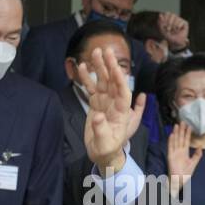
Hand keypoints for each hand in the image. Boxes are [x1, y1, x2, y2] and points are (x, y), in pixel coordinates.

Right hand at [80, 45, 145, 173]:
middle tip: (106, 50)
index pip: (123, 93)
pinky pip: (92, 88)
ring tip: (95, 52)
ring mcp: (105, 103)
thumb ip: (101, 129)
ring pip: (103, 81)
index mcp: (121, 113)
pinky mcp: (96, 104)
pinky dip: (87, 78)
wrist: (103, 154)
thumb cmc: (107, 150)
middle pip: (114, 82)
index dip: (120, 80)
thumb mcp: (105, 143)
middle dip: (110, 66)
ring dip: (100, 67)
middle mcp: (115, 104)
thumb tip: (97, 116)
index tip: (115, 67)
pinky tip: (82, 66)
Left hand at [159, 12, 188, 51]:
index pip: (167, 13)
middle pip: (172, 15)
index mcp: (168, 17)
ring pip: (177, 18)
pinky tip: (177, 31)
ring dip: (173, 26)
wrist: (174, 42)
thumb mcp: (162, 29)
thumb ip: (160, 22)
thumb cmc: (168, 35)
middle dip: (169, 22)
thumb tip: (160, 15)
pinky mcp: (185, 23)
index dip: (165, 19)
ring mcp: (180, 20)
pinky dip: (177, 28)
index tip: (164, 26)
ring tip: (173, 31)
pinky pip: (181, 22)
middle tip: (168, 29)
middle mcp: (174, 17)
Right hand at [166, 122, 202, 194]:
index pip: (186, 140)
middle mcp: (179, 151)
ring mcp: (174, 153)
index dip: (188, 133)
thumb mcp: (194, 163)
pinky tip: (172, 135)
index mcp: (185, 152)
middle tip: (183, 121)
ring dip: (176, 133)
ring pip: (175, 141)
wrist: (180, 180)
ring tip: (177, 125)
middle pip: (180, 138)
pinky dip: (171, 141)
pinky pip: (170, 147)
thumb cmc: (186, 173)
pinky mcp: (170, 156)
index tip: (189, 126)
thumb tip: (200, 146)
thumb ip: (197, 155)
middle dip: (181, 130)